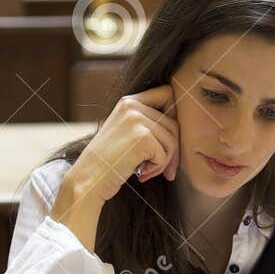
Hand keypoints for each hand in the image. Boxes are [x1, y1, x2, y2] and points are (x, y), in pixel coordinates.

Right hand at [66, 84, 179, 204]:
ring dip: (164, 162)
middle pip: (174, 124)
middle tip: (164, 168)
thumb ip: (149, 123)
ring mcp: (136, 120)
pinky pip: (165, 154)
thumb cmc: (111, 161)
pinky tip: (141, 173)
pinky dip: (157, 168)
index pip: (167, 94)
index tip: (167, 138)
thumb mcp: (127, 133)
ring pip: (172, 140)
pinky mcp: (142, 137)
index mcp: (129, 101)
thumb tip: (185, 127)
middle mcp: (132, 106)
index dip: (174, 115)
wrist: (88, 179)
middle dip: (172, 150)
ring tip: (146, 170)